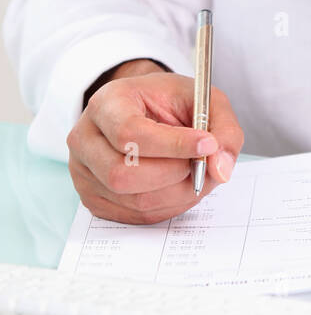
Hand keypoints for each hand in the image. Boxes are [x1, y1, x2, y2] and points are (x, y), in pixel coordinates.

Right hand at [67, 60, 243, 223]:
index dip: (172, 145)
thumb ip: (223, 129)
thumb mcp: (202, 99)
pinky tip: (177, 184)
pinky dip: (167, 205)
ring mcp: (84, 173)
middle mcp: (84, 139)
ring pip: (132, 199)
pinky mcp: (93, 199)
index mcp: (106, 103)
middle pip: (123, 174)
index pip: (130, 132)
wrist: (144, 110)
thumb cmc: (168, 103)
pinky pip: (134, 215)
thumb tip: (220, 170)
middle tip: (200, 163)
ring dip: (176, 193)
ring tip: (193, 173)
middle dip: (174, 173)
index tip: (208, 144)